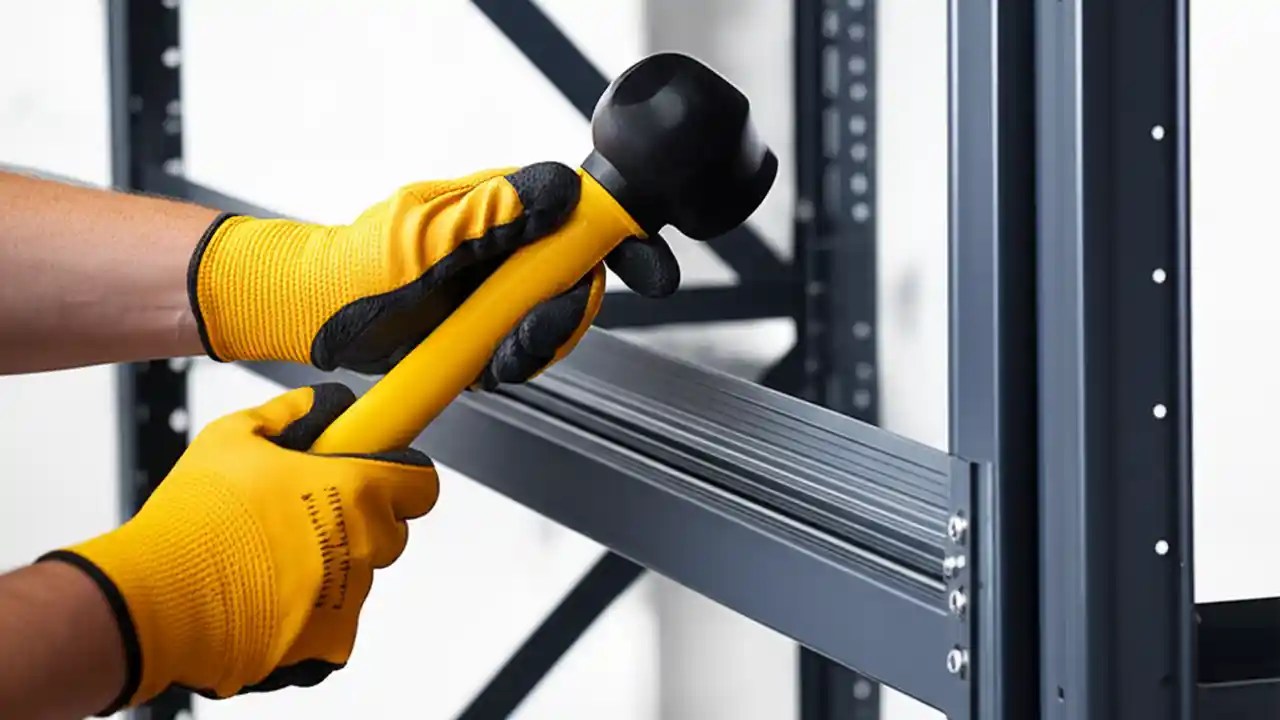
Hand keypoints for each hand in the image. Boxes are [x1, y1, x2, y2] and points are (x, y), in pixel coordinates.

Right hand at [37, 384, 436, 711]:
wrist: (159, 595)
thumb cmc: (198, 514)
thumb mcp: (234, 436)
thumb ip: (289, 412)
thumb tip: (321, 403)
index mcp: (357, 491)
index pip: (421, 485)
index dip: (400, 476)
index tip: (376, 473)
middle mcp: (366, 545)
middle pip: (390, 530)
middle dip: (360, 519)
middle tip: (307, 512)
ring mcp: (352, 597)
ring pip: (360, 574)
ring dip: (331, 563)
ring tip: (272, 556)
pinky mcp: (331, 642)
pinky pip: (337, 618)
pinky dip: (312, 609)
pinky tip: (270, 593)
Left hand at [187, 162, 680, 383]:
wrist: (313, 317)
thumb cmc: (358, 268)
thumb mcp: (424, 239)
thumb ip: (493, 215)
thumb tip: (563, 188)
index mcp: (502, 207)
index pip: (583, 211)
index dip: (625, 239)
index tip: (654, 272)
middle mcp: (509, 244)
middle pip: (580, 277)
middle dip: (565, 316)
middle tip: (528, 340)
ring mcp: (499, 286)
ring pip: (558, 320)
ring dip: (537, 348)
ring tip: (494, 360)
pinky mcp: (488, 325)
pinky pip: (527, 350)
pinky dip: (514, 365)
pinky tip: (484, 367)